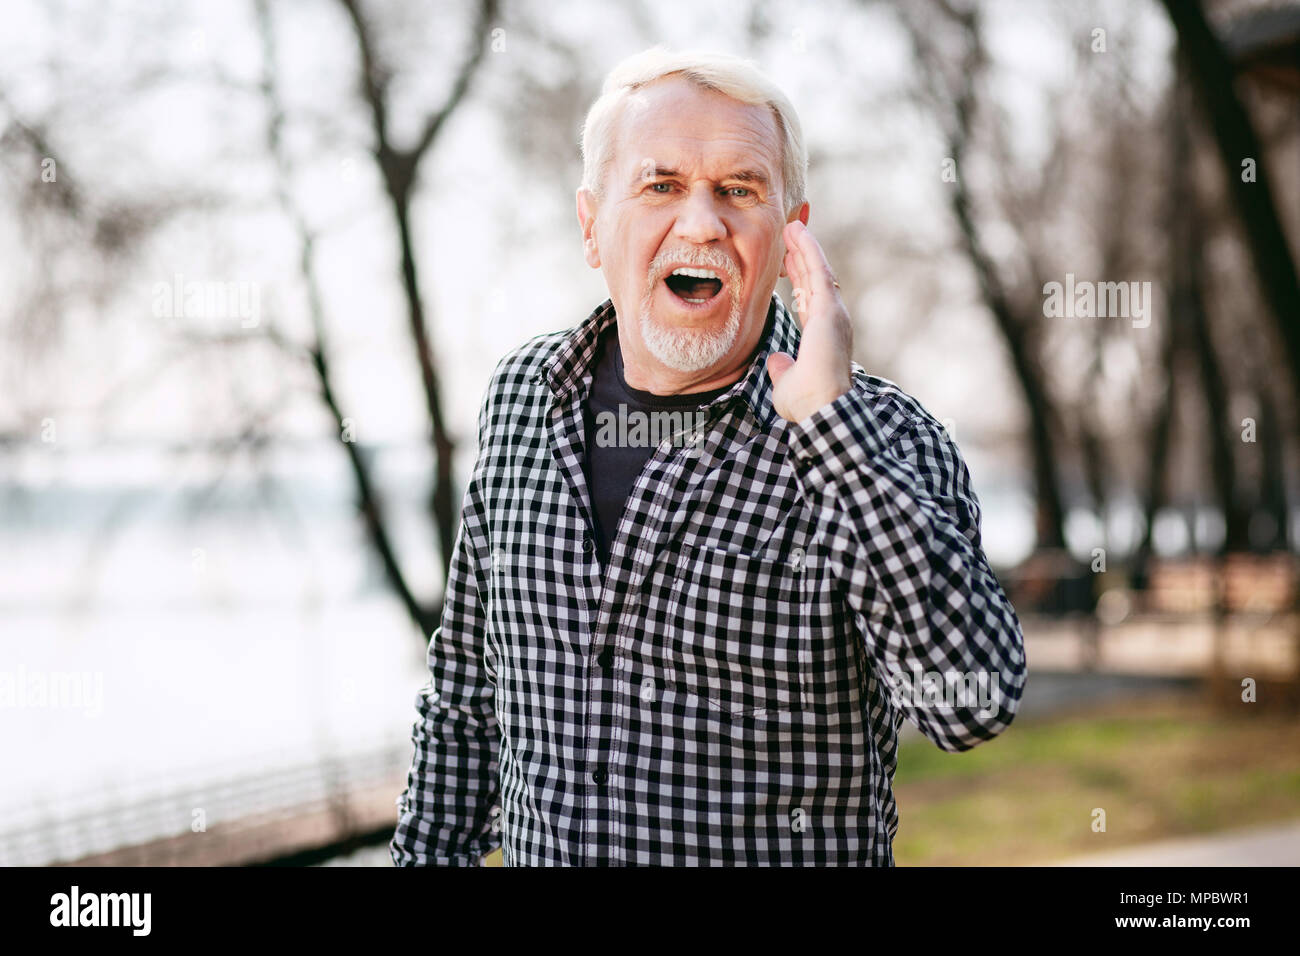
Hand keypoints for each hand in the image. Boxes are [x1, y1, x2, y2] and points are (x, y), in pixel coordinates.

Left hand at [766, 220, 853, 423]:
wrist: (822, 410)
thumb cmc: (807, 404)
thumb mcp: (787, 382)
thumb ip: (783, 367)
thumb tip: (776, 360)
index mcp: (821, 336)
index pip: (808, 300)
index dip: (799, 280)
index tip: (788, 263)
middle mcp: (831, 322)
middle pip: (814, 281)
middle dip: (801, 258)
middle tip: (790, 235)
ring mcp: (833, 314)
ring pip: (817, 272)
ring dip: (804, 247)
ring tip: (793, 225)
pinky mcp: (829, 311)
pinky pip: (818, 272)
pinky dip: (808, 250)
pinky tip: (798, 232)